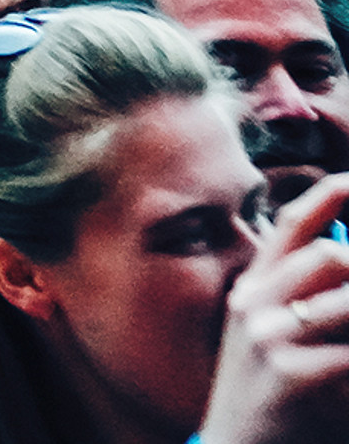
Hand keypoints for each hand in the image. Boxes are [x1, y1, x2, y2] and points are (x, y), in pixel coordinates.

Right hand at [195, 175, 348, 443]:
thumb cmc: (273, 396)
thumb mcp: (273, 338)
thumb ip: (305, 299)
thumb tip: (344, 260)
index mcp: (252, 291)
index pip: (292, 226)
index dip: (331, 194)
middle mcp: (255, 307)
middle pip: (330, 255)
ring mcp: (271, 340)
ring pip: (348, 299)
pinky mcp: (296, 376)